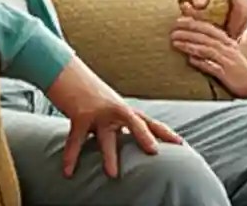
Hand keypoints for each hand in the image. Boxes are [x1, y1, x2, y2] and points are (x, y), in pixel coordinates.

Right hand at [44, 56, 182, 178]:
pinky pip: (76, 140)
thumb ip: (116, 124)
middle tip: (155, 152)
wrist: (66, 71)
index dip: (164, 132)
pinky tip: (68, 171)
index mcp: (123, 109)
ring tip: (113, 175)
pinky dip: (71, 157)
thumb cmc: (87, 93)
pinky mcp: (80, 115)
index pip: (148, 121)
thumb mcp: (106, 108)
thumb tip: (123, 141)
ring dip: (109, 156)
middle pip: (135, 122)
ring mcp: (98, 112)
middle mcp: (114, 110)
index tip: (180, 143)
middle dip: (146, 136)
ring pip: (107, 137)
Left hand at [170, 16, 246, 97]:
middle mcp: (228, 49)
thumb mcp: (229, 54)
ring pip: (207, 49)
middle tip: (172, 30)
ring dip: (190, 45)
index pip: (209, 28)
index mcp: (227, 42)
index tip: (179, 20)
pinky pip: (212, 66)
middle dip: (188, 32)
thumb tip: (194, 46)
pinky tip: (190, 60)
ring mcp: (228, 61)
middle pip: (205, 37)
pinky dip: (200, 62)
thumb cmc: (239, 70)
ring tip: (175, 42)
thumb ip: (214, 48)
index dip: (194, 23)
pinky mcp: (227, 74)